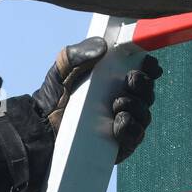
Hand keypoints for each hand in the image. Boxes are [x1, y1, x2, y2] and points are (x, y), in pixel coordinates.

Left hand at [32, 37, 162, 162]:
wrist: (42, 127)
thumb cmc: (54, 96)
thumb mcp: (63, 69)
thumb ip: (78, 53)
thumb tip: (103, 46)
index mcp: (116, 81)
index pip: (142, 71)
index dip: (149, 67)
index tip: (147, 63)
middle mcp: (125, 101)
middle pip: (147, 92)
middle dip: (143, 85)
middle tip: (130, 81)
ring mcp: (124, 123)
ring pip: (144, 114)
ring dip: (136, 106)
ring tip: (117, 104)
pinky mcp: (120, 144)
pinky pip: (136, 136)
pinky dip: (131, 127)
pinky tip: (119, 122)